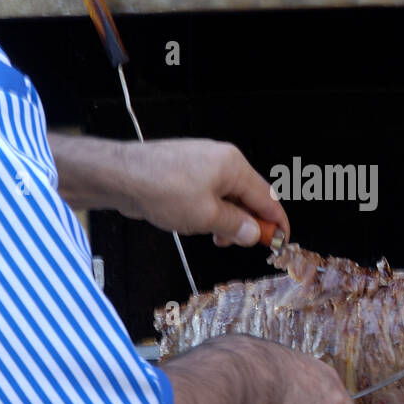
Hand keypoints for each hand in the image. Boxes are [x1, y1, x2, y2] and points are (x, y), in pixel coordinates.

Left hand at [119, 139, 288, 246]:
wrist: (121, 175)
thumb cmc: (162, 189)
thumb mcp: (206, 216)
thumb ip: (235, 226)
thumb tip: (253, 233)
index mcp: (233, 165)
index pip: (267, 196)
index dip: (277, 222)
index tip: (282, 240)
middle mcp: (221, 159)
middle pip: (248, 195)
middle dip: (246, 222)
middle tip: (239, 244)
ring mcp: (202, 163)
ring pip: (226, 196)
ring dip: (225, 219)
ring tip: (211, 236)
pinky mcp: (185, 170)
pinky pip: (208, 193)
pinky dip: (208, 210)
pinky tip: (195, 222)